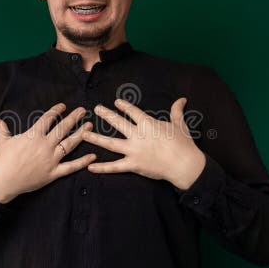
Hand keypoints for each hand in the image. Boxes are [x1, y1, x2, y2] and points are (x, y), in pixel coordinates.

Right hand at [0, 102, 95, 203]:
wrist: (2, 181)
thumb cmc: (1, 160)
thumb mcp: (2, 141)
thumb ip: (2, 129)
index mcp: (33, 135)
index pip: (48, 118)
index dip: (56, 110)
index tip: (63, 106)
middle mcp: (44, 145)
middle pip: (63, 128)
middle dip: (74, 118)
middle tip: (83, 110)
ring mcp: (50, 159)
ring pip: (70, 144)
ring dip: (81, 134)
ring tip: (90, 126)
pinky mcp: (53, 173)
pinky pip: (71, 167)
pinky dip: (82, 162)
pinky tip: (93, 156)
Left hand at [83, 97, 206, 189]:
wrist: (184, 165)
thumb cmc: (183, 144)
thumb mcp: (179, 125)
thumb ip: (177, 111)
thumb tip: (182, 99)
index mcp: (148, 124)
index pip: (133, 112)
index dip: (124, 106)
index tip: (117, 102)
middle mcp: (137, 135)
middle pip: (118, 123)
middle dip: (106, 114)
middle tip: (97, 108)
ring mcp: (133, 151)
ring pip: (110, 143)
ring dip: (96, 138)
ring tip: (83, 134)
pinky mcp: (133, 165)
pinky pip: (114, 167)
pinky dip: (102, 168)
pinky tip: (90, 166)